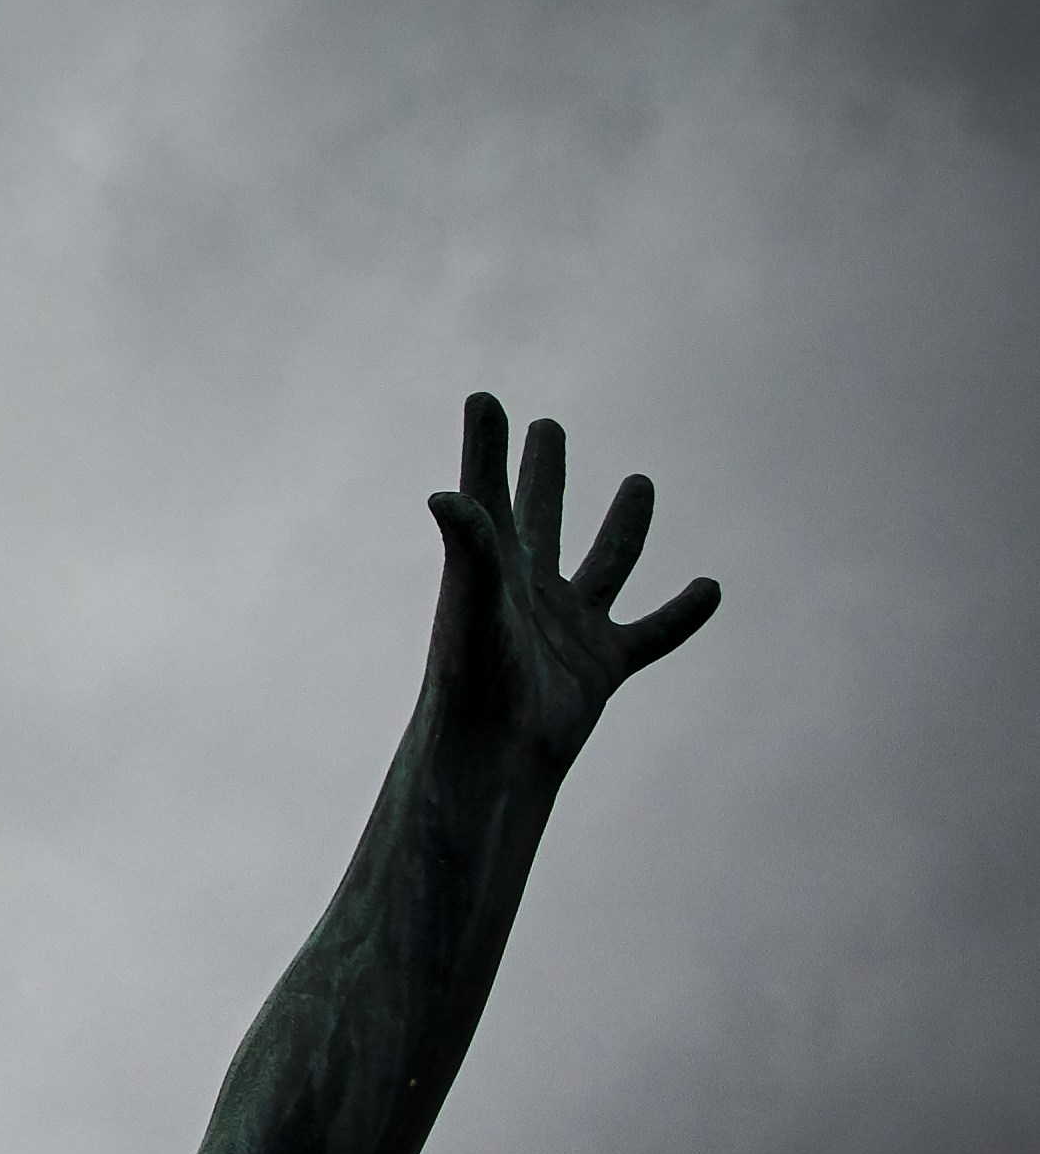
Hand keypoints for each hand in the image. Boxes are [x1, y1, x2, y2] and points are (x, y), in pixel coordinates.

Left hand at [423, 391, 719, 773]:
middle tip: (548, 430)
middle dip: (543, 471)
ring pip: (605, 563)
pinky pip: (653, 632)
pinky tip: (710, 588)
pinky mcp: (603, 663)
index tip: (483, 399)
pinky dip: (683, 613)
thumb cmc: (475, 678)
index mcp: (493, 565)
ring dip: (624, 524)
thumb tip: (444, 494)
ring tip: (638, 483)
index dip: (486, 445)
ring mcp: (568, 625)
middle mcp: (529, 589)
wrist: (496, 754)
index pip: (488, 491)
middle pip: (540, 514)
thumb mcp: (473, 601)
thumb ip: (468, 544)